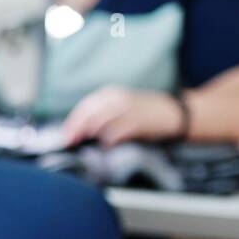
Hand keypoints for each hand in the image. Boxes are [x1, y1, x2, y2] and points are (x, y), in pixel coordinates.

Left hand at [61, 86, 184, 147]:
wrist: (173, 112)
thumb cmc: (144, 112)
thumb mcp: (119, 107)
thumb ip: (100, 115)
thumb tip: (79, 130)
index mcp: (110, 94)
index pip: (84, 107)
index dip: (72, 121)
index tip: (64, 135)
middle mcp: (117, 99)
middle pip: (89, 114)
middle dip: (76, 129)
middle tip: (69, 141)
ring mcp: (127, 109)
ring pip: (100, 122)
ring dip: (88, 133)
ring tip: (81, 142)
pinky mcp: (136, 121)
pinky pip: (116, 131)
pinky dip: (107, 139)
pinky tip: (105, 144)